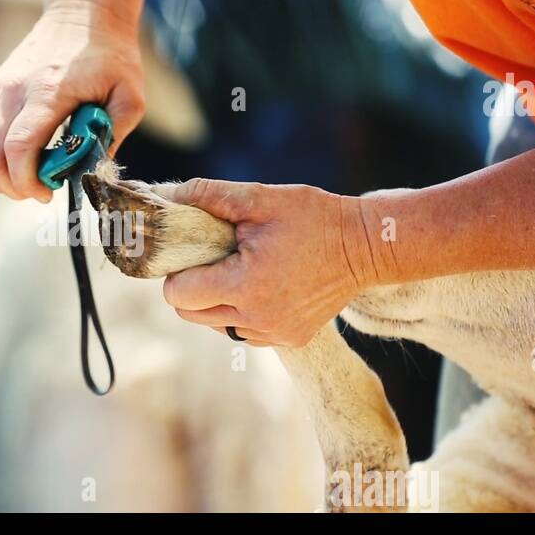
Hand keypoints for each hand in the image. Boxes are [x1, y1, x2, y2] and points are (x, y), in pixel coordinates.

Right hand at [0, 3, 145, 202]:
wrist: (82, 13)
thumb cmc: (109, 54)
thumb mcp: (129, 93)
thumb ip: (115, 132)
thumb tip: (96, 169)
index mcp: (48, 91)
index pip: (19, 146)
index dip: (27, 180)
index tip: (47, 194)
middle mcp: (14, 90)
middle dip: (10, 185)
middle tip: (36, 194)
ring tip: (19, 186)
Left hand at [162, 179, 375, 347]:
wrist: (367, 246)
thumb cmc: (313, 217)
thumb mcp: (260, 198)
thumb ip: (209, 195)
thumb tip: (167, 195)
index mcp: (245, 285)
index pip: (178, 293)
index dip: (177, 270)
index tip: (193, 251)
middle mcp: (256, 319)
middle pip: (190, 313)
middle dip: (192, 286)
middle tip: (214, 258)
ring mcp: (273, 334)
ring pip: (214, 325)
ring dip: (215, 301)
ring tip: (241, 270)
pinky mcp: (288, 340)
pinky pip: (242, 332)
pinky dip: (240, 313)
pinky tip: (260, 286)